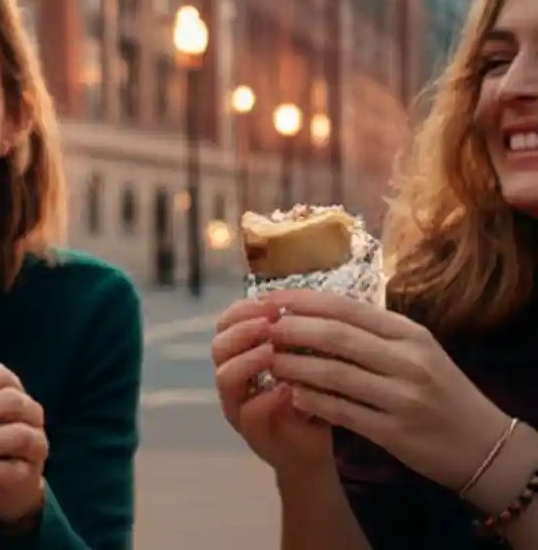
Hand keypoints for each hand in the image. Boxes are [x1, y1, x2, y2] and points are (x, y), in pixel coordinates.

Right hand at [212, 298, 333, 481]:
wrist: (312, 450)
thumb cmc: (307, 398)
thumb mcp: (303, 360)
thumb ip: (295, 336)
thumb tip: (303, 298)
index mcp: (240, 356)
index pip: (226, 324)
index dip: (243, 310)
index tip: (271, 302)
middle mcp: (232, 379)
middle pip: (218, 346)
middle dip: (243, 330)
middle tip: (270, 323)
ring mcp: (238, 406)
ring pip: (225, 376)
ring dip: (249, 360)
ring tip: (273, 352)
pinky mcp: (252, 433)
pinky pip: (248, 412)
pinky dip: (266, 398)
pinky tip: (288, 389)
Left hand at [265, 289, 511, 491]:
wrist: (483, 444)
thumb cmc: (440, 390)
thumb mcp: (417, 351)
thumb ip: (374, 333)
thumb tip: (317, 311)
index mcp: (410, 334)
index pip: (347, 309)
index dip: (304, 302)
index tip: (269, 299)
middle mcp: (408, 361)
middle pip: (337, 337)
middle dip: (292, 330)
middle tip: (261, 330)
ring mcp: (402, 397)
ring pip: (335, 374)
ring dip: (295, 367)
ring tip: (268, 362)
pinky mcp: (395, 431)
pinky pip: (342, 411)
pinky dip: (312, 401)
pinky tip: (290, 395)